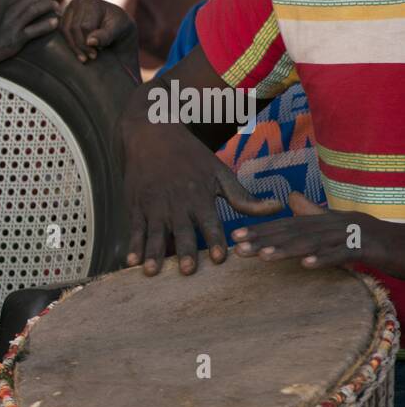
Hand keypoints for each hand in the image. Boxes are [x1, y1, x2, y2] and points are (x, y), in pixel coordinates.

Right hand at [0, 0, 59, 57]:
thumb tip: (4, 10)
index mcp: (0, 6)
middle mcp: (6, 12)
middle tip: (53, 4)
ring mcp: (11, 25)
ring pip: (35, 10)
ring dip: (50, 7)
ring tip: (57, 10)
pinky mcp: (15, 40)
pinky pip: (35, 29)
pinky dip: (48, 24)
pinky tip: (55, 23)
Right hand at [61, 0, 135, 62]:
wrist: (115, 24)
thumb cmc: (118, 26)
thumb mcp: (118, 30)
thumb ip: (105, 35)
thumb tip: (90, 42)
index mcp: (92, 3)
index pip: (84, 26)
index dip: (88, 43)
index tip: (94, 55)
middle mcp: (77, 3)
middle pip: (72, 29)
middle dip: (80, 46)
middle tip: (89, 58)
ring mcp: (68, 10)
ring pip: (64, 31)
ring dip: (72, 47)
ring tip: (83, 58)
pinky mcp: (64, 18)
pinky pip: (60, 33)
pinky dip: (68, 43)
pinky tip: (77, 52)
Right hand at [124, 120, 281, 274]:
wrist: (152, 134)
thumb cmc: (190, 156)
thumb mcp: (219, 172)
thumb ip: (244, 197)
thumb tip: (277, 207)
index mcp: (200, 195)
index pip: (210, 222)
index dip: (214, 240)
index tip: (218, 258)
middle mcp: (177, 202)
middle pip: (182, 231)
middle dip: (184, 251)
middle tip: (187, 271)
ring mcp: (154, 205)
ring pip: (154, 233)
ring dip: (153, 253)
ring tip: (151, 271)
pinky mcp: (136, 206)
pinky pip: (135, 229)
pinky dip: (133, 245)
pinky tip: (131, 262)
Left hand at [233, 193, 377, 268]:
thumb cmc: (369, 236)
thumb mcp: (337, 224)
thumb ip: (313, 212)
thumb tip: (290, 197)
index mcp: (324, 220)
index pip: (287, 225)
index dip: (261, 231)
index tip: (236, 238)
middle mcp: (333, 224)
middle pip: (294, 232)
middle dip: (264, 240)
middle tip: (237, 248)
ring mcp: (349, 235)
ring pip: (313, 243)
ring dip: (286, 250)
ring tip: (263, 256)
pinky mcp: (365, 249)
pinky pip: (342, 254)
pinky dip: (324, 259)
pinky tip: (305, 265)